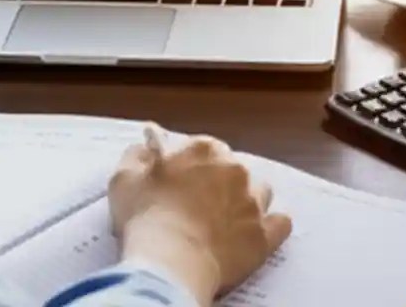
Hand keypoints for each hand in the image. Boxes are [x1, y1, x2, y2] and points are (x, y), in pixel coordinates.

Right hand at [109, 126, 291, 305]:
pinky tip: (255, 232)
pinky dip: (271, 226)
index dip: (191, 165)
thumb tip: (147, 144)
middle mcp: (234, 169)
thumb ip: (137, 155)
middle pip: (232, 167)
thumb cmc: (145, 217)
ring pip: (260, 191)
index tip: (181, 179)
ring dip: (246, 199)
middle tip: (198, 203)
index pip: (202, 148)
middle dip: (219, 181)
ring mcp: (253, 202)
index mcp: (202, 149)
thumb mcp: (124, 177)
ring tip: (226, 218)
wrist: (170, 261)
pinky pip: (280, 223)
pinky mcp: (264, 234)